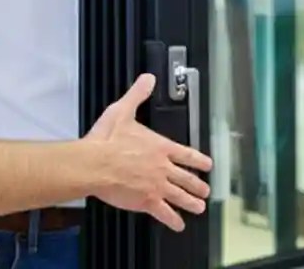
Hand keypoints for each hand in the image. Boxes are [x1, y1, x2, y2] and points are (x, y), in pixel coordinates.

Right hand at [86, 74, 213, 231]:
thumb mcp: (123, 111)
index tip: (208, 166)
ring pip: (180, 196)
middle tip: (206, 191)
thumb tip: (148, 79)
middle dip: (198, 185)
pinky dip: (173, 220)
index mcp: (160, 147)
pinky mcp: (146, 201)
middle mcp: (163, 167)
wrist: (95, 163)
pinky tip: (178, 225)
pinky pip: (165, 213)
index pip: (186, 154)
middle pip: (187, 178)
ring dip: (191, 202)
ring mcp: (157, 185)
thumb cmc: (106, 139)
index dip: (199, 160)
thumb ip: (138, 95)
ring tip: (200, 207)